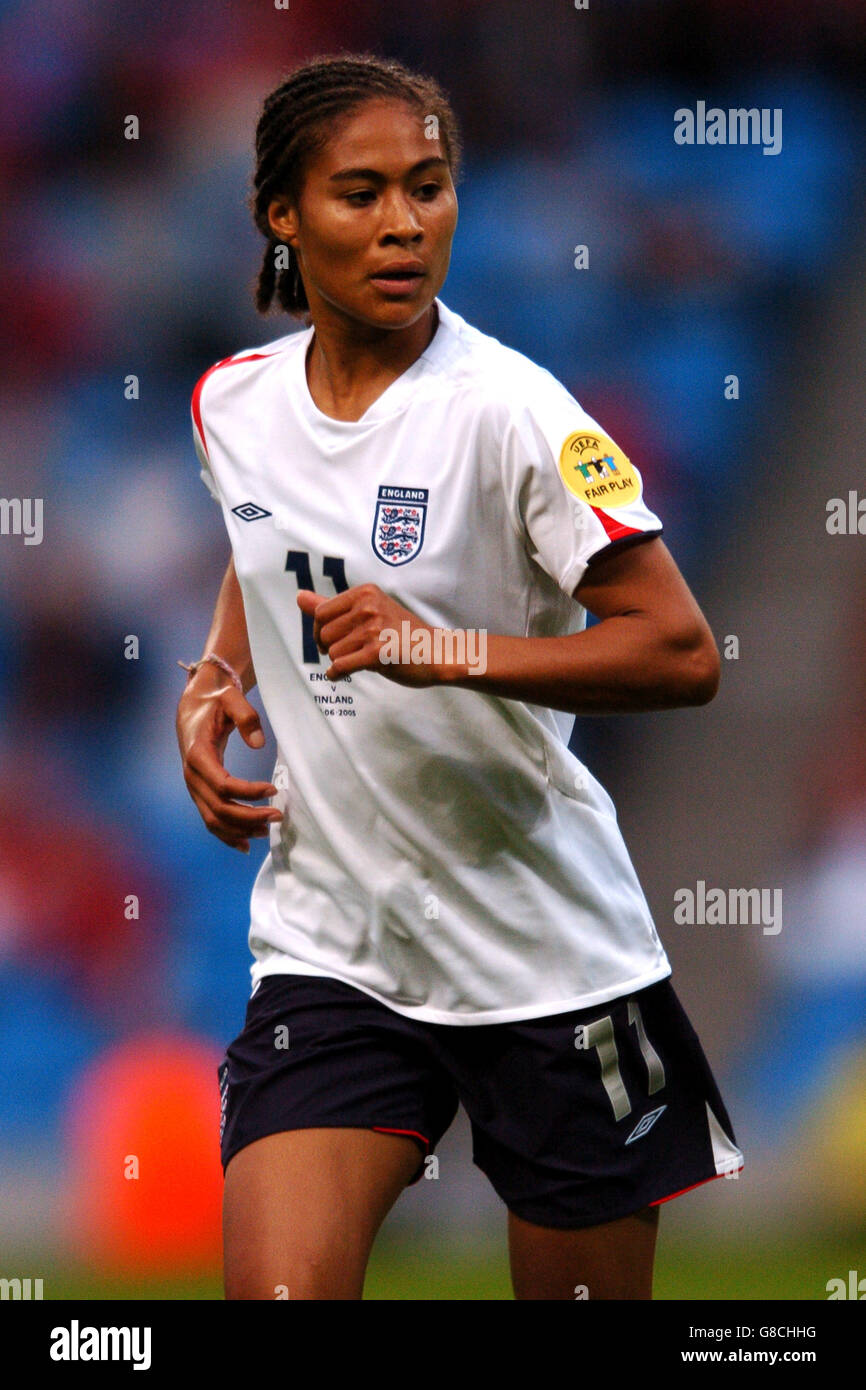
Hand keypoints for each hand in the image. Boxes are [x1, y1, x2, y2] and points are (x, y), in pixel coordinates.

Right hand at [176, 666, 282, 852]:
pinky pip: (210, 820)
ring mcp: (193, 787)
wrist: (193, 708)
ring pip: (213, 820)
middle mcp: (191, 776)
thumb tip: (259, 744)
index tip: (273, 789)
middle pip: (218, 808)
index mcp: (198, 754)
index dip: (248, 792)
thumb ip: (245, 716)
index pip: (223, 784)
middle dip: (248, 816)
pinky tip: (245, 845)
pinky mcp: (199, 792)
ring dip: (240, 829)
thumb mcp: (231, 698)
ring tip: (267, 831)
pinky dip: (226, 835)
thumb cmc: (215, 702)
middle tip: (278, 815)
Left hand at [296, 583, 463, 686]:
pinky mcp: (377, 653)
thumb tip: (299, 597)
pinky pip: (341, 666)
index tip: (333, 639)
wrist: (437, 653)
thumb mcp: (369, 612)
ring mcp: (373, 629)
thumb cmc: (402, 633)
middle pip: (323, 633)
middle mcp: (368, 607)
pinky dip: (337, 673)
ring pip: (332, 652)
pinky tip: (343, 673)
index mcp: (365, 593)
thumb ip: (332, 606)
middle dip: (330, 647)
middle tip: (348, 652)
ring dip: (340, 661)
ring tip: (359, 659)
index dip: (321, 630)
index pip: (320, 612)